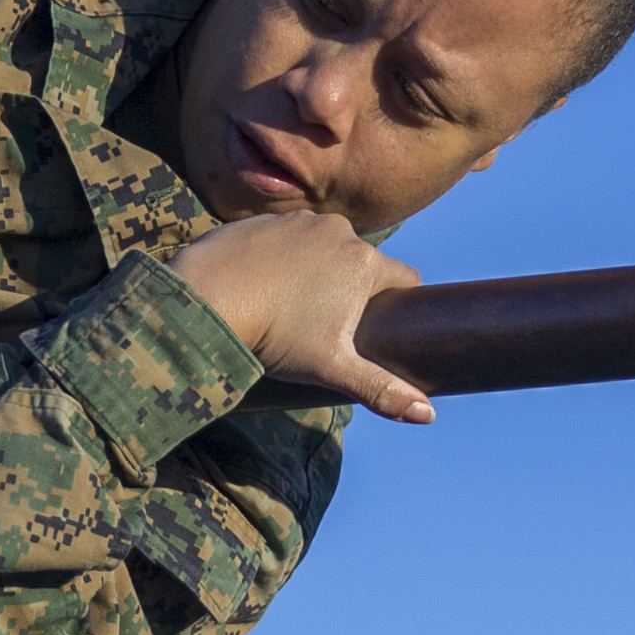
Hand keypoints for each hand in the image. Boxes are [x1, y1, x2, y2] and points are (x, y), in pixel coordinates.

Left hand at [173, 211, 430, 422]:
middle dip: (355, 289)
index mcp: (364, 262)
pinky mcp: (265, 220)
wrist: (206, 300)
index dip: (400, 304)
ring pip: (325, 247)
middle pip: (363, 263)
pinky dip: (283, 257)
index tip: (383, 325)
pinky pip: (287, 238)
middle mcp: (339, 231)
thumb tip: (428, 415)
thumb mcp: (331, 367)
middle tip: (330, 324)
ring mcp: (299, 221)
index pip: (406, 280)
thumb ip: (381, 390)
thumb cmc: (273, 336)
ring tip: (294, 305)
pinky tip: (266, 284)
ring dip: (319, 269)